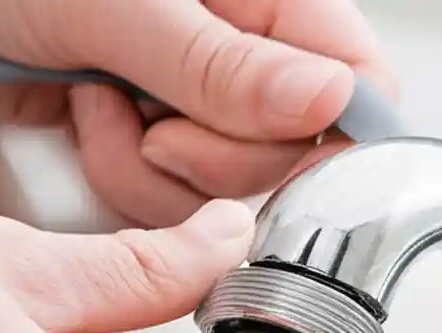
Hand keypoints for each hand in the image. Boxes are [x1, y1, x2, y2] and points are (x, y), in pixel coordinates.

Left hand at [0, 0, 398, 226]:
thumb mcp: (117, 4)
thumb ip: (223, 64)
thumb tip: (330, 101)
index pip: (360, 83)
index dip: (330, 140)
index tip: (265, 155)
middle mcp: (243, 54)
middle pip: (289, 158)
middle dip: (204, 160)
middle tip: (145, 117)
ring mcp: (195, 102)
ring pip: (224, 193)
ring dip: (145, 172)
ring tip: (93, 104)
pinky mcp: (149, 140)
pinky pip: (164, 204)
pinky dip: (115, 181)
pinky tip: (81, 123)